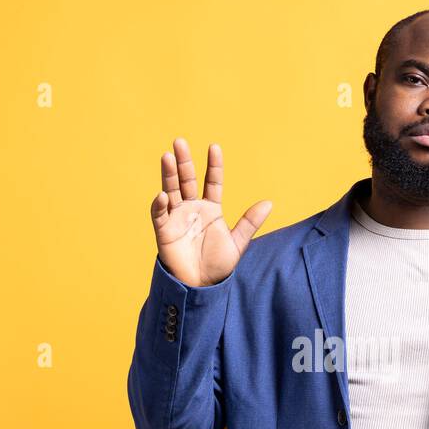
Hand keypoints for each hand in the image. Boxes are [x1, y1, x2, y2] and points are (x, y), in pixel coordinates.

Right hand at [151, 137, 272, 287]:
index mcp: (211, 209)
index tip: (214, 147)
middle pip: (187, 180)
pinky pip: (160, 215)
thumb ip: (250, 222)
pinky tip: (163, 195)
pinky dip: (160, 205)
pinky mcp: (164, 231)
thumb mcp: (237, 243)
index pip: (212, 181)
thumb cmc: (218, 265)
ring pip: (171, 190)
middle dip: (184, 161)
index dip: (213, 165)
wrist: (201, 287)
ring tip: (167, 156)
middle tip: (179, 141)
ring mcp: (177, 218)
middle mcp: (192, 208)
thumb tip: (269, 202)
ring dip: (168, 174)